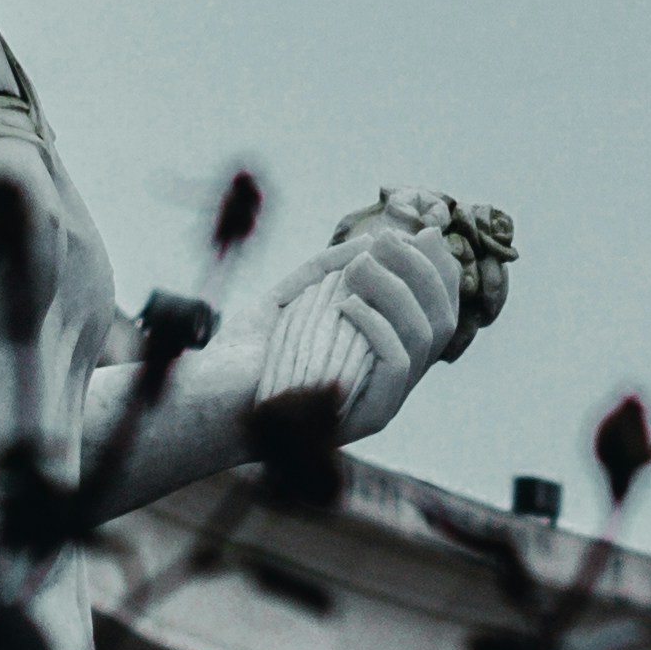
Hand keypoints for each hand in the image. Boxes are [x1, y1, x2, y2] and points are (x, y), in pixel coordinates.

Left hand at [242, 212, 468, 445]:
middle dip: (423, 271)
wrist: (208, 403)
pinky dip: (379, 324)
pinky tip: (347, 303)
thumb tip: (373, 238)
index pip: (436, 310)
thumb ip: (329, 269)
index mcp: (379, 357)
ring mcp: (382, 401)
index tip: (420, 232)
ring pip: (427, 338)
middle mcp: (390, 382)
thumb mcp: (290, 300)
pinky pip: (398, 364)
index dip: (438, 270)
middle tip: (387, 241)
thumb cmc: (244, 355)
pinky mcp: (367, 417)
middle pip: (442, 322)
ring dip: (398, 288)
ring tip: (361, 266)